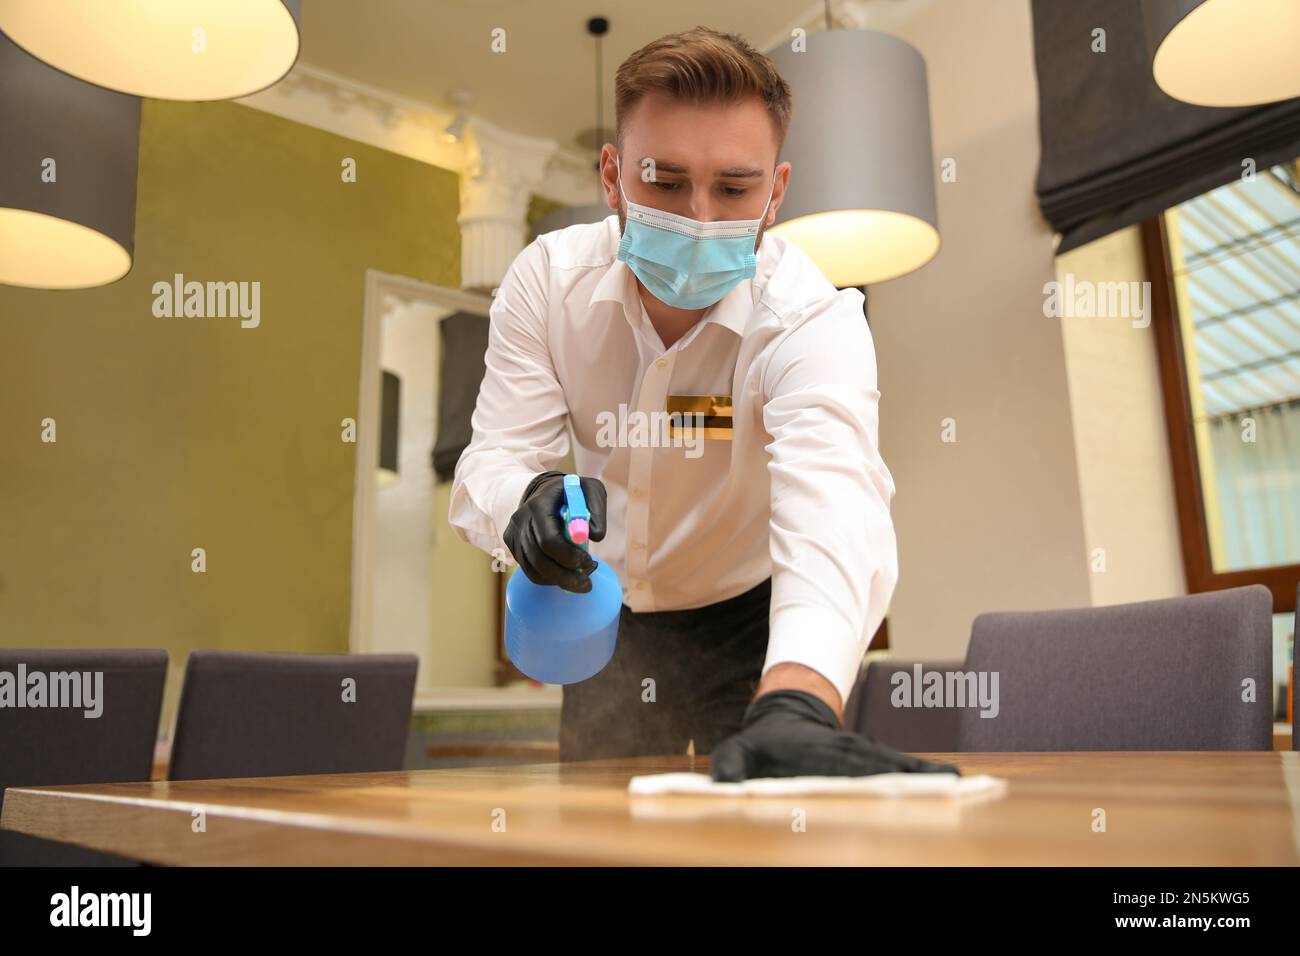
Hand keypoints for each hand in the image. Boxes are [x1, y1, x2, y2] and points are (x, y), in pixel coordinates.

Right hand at [503, 471, 607, 592]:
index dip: (569, 556)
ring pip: (535, 570)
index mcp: (538, 506)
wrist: (544, 491)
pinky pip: (531, 571)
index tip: (590, 562)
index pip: (549, 540)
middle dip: (566, 576)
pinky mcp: (513, 547)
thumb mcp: (590, 489)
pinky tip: (566, 574)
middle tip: (588, 583)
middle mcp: (521, 522)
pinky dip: (550, 579)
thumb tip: (595, 536)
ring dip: (560, 580)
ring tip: (582, 579)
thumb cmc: (571, 493)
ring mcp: (514, 536)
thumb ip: (596, 509)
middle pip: (540, 560)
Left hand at [709, 689, 961, 781]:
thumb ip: (730, 768)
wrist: (786, 714)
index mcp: (819, 754)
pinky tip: (951, 782)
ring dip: (925, 778)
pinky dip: (925, 775)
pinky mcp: (872, 761)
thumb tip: (725, 785)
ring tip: (958, 786)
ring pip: (897, 768)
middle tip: (949, 788)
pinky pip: (902, 769)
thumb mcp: (738, 752)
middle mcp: (847, 753)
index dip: (870, 775)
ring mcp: (863, 756)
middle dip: (911, 781)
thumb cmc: (762, 744)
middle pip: (882, 770)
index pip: (847, 768)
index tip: (895, 784)